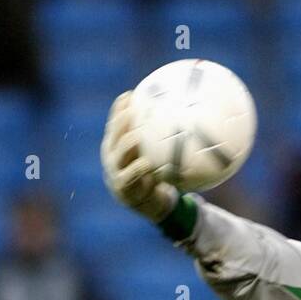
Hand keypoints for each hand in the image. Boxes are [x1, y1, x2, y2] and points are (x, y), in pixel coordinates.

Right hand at [100, 91, 178, 222]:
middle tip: (132, 110)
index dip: (119, 109)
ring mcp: (116, 172)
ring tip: (136, 136)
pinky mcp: (123, 189)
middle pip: (114, 135)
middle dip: (121, 122)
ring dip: (127, 144)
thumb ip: (163, 138)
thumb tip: (187, 114)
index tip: (130, 95)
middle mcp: (112, 156)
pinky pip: (131, 177)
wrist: (149, 204)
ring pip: (119, 155)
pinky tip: (148, 164)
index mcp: (117, 145)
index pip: (115, 123)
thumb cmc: (156, 174)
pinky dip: (139, 169)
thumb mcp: (158, 154)